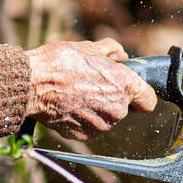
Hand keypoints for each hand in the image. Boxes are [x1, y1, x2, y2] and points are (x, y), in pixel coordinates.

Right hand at [26, 39, 157, 141]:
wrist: (33, 84)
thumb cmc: (62, 62)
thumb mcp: (90, 47)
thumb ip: (113, 51)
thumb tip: (121, 56)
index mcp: (125, 86)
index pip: (149, 101)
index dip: (141, 94)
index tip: (131, 89)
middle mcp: (117, 109)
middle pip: (124, 108)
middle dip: (112, 97)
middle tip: (92, 82)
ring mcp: (101, 125)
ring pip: (106, 118)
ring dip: (97, 108)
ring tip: (76, 92)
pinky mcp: (85, 135)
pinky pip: (90, 126)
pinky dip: (82, 118)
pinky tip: (69, 104)